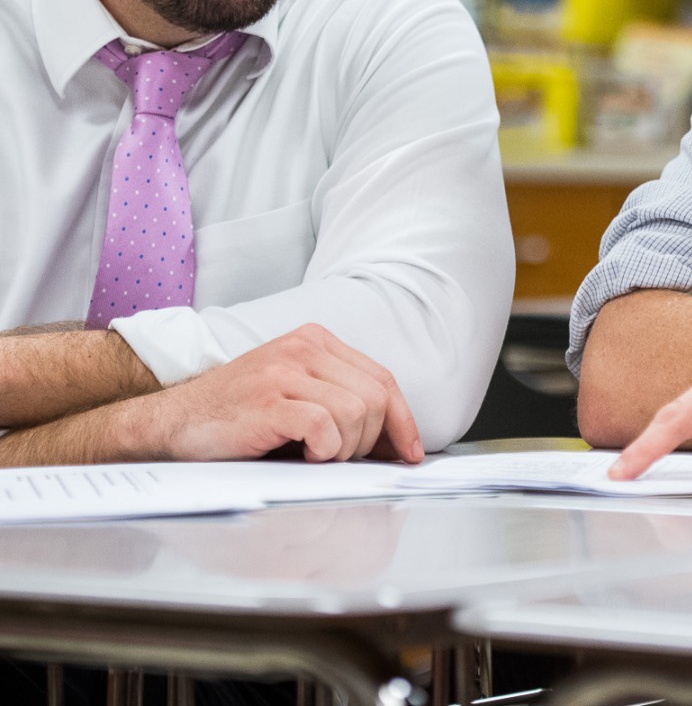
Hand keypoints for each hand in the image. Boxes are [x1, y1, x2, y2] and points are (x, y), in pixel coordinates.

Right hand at [135, 324, 422, 463]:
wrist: (171, 423)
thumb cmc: (236, 417)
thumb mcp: (294, 393)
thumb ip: (339, 402)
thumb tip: (393, 441)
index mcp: (316, 341)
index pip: (381, 378)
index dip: (402, 420)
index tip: (409, 452)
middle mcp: (304, 348)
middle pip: (374, 397)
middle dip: (370, 441)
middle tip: (340, 462)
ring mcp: (285, 371)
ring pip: (355, 412)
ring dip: (344, 449)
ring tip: (314, 458)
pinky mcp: (269, 400)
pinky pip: (325, 426)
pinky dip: (324, 451)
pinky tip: (302, 457)